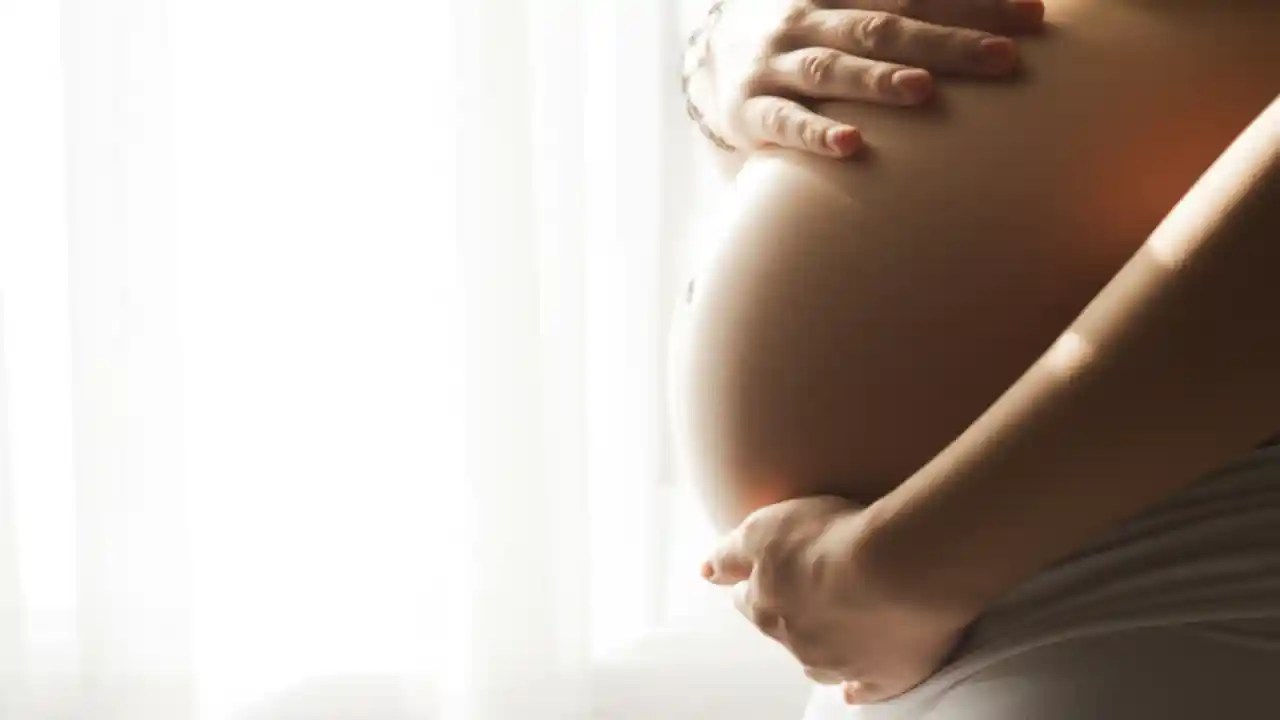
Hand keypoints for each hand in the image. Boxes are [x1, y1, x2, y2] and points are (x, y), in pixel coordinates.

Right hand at [691, 0, 1044, 156]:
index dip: (975, 2)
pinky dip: (815, 134)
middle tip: (1003, 59)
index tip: (1035, 16)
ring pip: (832, 69)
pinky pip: (784, 124)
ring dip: (877, 80)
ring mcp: (776, 65)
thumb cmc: (807, 37)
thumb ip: (903, 4)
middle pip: (883, 28)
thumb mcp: (850, 9)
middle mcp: (808, 20)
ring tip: (923, 91)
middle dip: (945, 42)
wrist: (710, 58)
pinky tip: (851, 146)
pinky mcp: (749, 111)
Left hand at [701, 495, 973, 703]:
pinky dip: (860, 685)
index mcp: (766, 608)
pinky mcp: (884, 676)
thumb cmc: (828, 540)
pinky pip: (866, 688)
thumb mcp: (764, 528)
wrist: (897, 567)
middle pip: (783, 632)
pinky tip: (857, 683)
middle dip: (790, 616)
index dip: (755, 586)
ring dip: (823, 648)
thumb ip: (731, 552)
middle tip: (807, 596)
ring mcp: (841, 664)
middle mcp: (797, 643)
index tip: (764, 577)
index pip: (748, 600)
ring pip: (820, 663)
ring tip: (833, 632)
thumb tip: (706, 571)